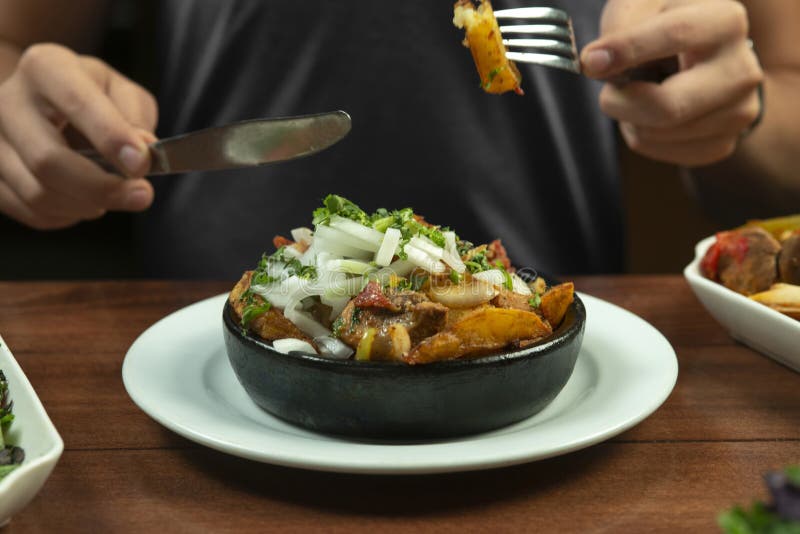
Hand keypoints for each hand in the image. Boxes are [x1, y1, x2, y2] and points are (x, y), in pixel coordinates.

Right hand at [0, 43, 157, 229]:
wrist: (45, 105)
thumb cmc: (91, 96)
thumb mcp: (121, 91)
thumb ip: (135, 116)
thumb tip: (143, 149)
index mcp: (46, 68)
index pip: (76, 103)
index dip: (111, 137)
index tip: (142, 164)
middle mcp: (8, 102)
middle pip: (48, 159)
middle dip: (102, 187)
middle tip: (142, 196)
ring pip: (39, 193)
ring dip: (88, 205)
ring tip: (114, 195)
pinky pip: (32, 212)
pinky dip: (69, 215)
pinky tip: (85, 201)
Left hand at [581, 0, 762, 166]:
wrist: (705, 60)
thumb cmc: (664, 28)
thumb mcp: (642, 8)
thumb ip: (620, 28)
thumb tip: (596, 64)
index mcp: (725, 22)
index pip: (676, 34)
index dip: (628, 49)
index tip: (591, 61)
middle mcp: (741, 70)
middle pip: (667, 106)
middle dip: (620, 102)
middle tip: (608, 90)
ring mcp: (737, 112)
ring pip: (653, 133)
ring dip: (627, 117)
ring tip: (638, 94)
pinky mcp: (721, 144)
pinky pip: (657, 151)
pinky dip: (639, 135)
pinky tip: (650, 114)